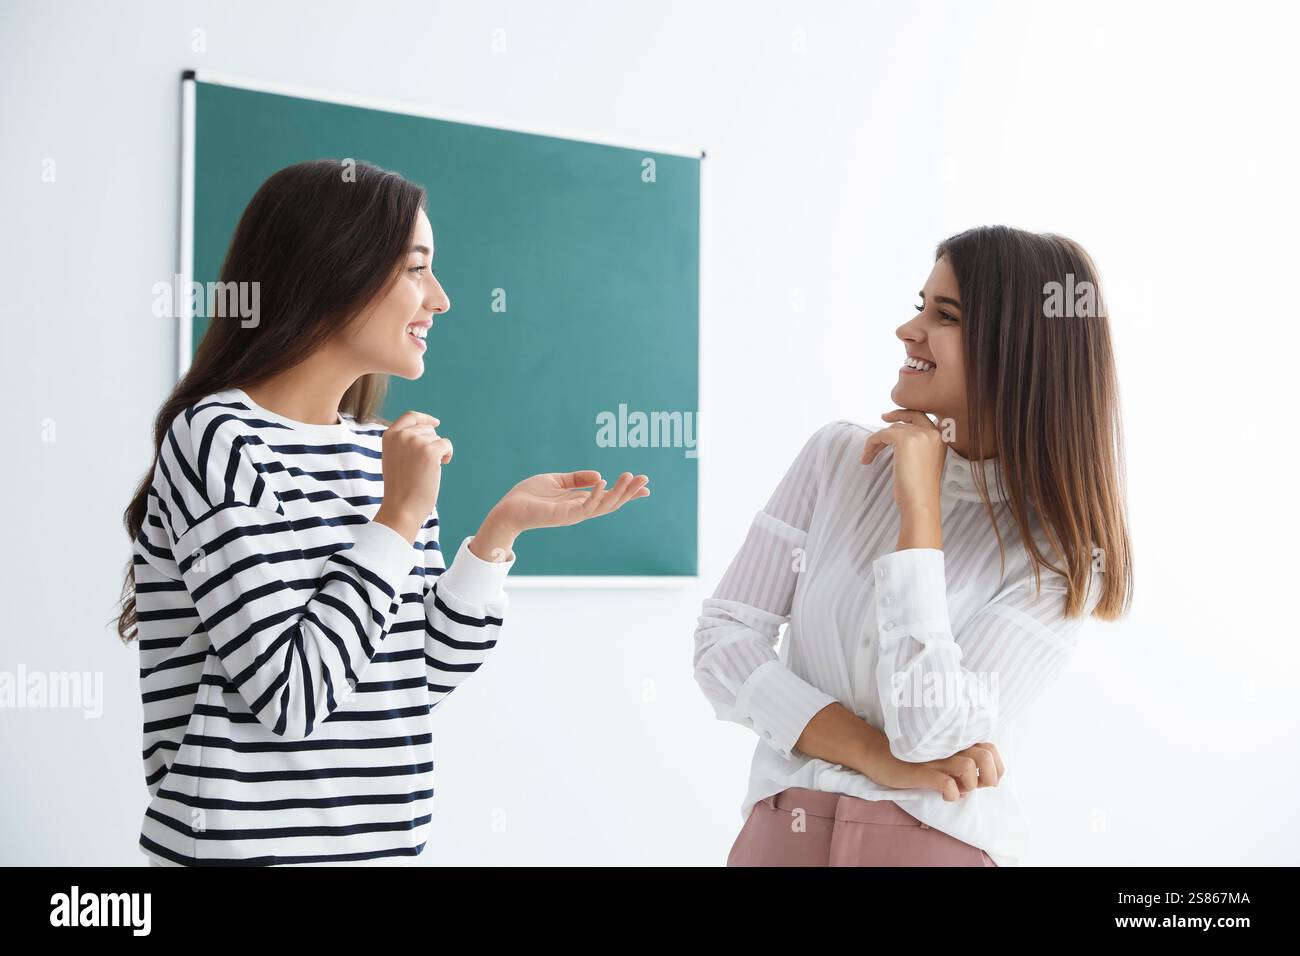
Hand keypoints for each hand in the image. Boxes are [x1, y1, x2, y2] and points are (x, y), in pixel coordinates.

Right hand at [374, 411, 452, 541]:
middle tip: (425, 464)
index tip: (436, 423)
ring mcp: (415, 442)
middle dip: (432, 443)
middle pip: (428, 429)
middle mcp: (401, 435)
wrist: (402, 507)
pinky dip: (447, 455)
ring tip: (427, 469)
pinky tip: (439, 467)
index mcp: (389, 436)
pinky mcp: (430, 451)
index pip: (410, 417)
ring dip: (438, 452)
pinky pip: (447, 444)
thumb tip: (428, 428)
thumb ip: (404, 442)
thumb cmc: (400, 487)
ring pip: (437, 438)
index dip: (425, 418)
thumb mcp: (394, 458)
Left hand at [489, 470, 649, 534]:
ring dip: (619, 492)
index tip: (645, 486)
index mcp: (579, 501)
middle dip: (629, 492)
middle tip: (646, 480)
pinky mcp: (564, 516)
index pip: (608, 497)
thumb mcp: (557, 480)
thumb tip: (600, 475)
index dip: (627, 492)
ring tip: (631, 477)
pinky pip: (585, 507)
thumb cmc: (529, 496)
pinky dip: (596, 495)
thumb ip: (577, 478)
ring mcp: (574, 515)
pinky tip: (604, 482)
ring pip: (604, 506)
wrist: (508, 509)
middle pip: (612, 502)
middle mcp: (580, 510)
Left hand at [861, 409, 947, 512]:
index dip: (907, 416)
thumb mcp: (924, 464)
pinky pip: (881, 434)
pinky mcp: (905, 440)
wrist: (920, 502)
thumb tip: (897, 438)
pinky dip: (871, 444)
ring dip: (877, 441)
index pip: (923, 418)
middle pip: (909, 417)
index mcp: (941, 440)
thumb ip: (918, 448)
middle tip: (882, 419)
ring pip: (892, 429)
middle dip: (895, 416)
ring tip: (869, 456)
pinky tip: (867, 458)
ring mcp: (920, 435)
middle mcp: (933, 434)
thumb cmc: (919, 491)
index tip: (891, 419)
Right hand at [861, 740, 1005, 801]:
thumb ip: (957, 759)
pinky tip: (942, 794)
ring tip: (956, 790)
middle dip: (989, 777)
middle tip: (975, 786)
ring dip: (969, 785)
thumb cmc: (909, 757)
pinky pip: (948, 784)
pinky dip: (951, 794)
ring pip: (969, 767)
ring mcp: (935, 758)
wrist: (875, 753)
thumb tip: (975, 780)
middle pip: (986, 755)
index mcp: (954, 741)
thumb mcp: (937, 754)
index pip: (991, 748)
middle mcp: (948, 746)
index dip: (996, 767)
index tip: (986, 779)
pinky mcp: (921, 772)